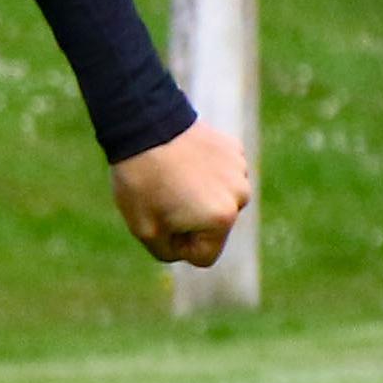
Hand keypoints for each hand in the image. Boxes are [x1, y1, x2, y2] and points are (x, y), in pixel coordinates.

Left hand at [111, 118, 252, 266]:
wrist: (144, 126)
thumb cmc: (142, 182)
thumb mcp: (145, 231)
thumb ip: (170, 252)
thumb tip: (188, 252)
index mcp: (222, 219)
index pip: (204, 256)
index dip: (178, 246)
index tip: (161, 224)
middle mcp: (240, 196)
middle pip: (213, 228)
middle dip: (189, 221)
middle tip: (163, 197)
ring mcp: (240, 171)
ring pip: (217, 200)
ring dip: (197, 196)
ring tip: (172, 177)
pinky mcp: (234, 150)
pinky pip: (219, 176)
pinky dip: (202, 173)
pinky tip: (183, 160)